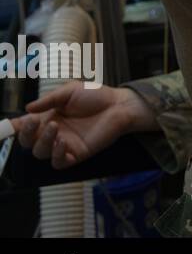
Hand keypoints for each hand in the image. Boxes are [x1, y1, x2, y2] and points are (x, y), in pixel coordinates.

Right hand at [12, 83, 154, 168]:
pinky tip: (63, 142)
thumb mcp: (69, 91)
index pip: (24, 126)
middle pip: (28, 143)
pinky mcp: (77, 154)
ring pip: (41, 153)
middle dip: (26, 134)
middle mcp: (53, 133)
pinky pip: (59, 162)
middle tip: (35, 122)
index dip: (13, 128)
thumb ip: (49, 100)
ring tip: (56, 127)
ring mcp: (64, 145)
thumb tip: (27, 108)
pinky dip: (57, 154)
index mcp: (47, 117)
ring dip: (44, 141)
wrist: (119, 104)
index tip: (7, 126)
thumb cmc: (95, 95)